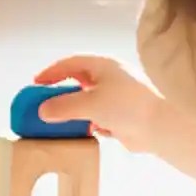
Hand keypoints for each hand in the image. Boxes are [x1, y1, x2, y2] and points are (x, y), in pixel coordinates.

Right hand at [34, 55, 163, 153]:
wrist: (160, 127)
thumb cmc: (126, 106)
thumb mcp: (89, 103)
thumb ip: (63, 106)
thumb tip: (42, 111)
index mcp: (103, 66)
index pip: (71, 63)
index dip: (51, 72)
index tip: (35, 85)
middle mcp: (109, 79)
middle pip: (77, 83)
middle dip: (59, 94)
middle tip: (43, 105)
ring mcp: (116, 98)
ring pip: (86, 103)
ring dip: (72, 112)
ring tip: (55, 122)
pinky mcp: (120, 117)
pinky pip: (96, 118)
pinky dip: (85, 124)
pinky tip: (78, 132)